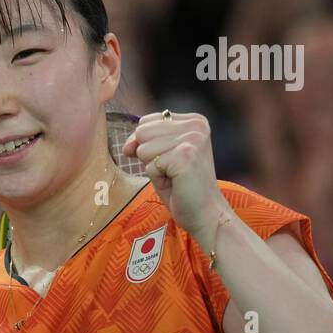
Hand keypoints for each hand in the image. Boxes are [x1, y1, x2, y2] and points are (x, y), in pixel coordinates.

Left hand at [122, 111, 228, 240]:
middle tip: (171, 169)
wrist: (206, 213)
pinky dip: (157, 178)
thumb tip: (126, 146)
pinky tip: (176, 182)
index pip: (145, 121)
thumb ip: (143, 141)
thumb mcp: (160, 155)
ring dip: (153, 167)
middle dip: (148, 155)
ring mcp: (192, 139)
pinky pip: (149, 166)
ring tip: (174, 175)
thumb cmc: (181, 186)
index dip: (145, 143)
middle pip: (141, 132)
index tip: (166, 158)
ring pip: (143, 149)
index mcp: (194, 120)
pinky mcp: (185, 156)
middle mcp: (196, 125)